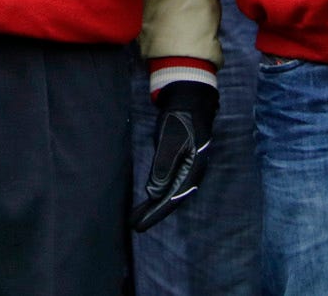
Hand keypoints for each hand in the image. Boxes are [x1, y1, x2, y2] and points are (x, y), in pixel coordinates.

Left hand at [131, 80, 216, 231]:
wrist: (189, 100)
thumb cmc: (179, 118)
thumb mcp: (169, 139)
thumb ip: (163, 165)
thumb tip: (154, 193)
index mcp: (193, 169)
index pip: (173, 198)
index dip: (156, 213)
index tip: (140, 225)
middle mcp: (192, 173)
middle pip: (172, 199)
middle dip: (153, 213)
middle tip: (135, 226)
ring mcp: (188, 168)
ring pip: (171, 193)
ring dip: (154, 205)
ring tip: (137, 216)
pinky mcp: (182, 163)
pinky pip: (170, 184)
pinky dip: (158, 193)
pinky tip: (149, 198)